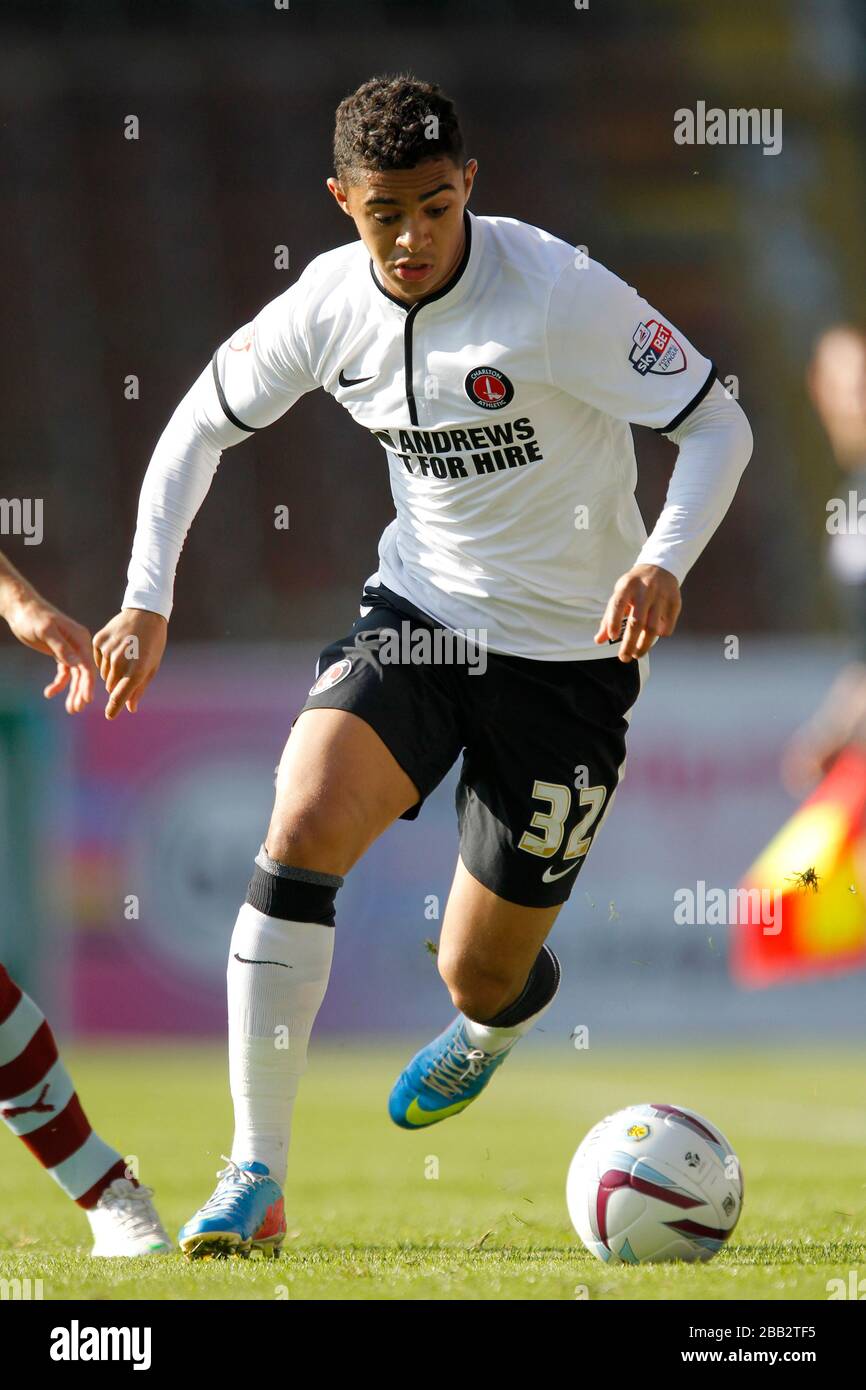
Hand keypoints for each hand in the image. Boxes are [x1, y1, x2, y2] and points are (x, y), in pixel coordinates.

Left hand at [5, 594, 96, 713]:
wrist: (21, 609)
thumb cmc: (33, 617)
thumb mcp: (46, 631)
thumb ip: (61, 647)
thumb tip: (76, 664)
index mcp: (80, 638)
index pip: (87, 664)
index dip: (88, 683)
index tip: (87, 699)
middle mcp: (79, 645)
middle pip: (83, 673)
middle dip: (80, 692)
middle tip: (76, 709)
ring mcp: (70, 650)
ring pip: (75, 676)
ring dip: (72, 692)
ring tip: (70, 709)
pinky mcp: (61, 653)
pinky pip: (63, 673)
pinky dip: (58, 684)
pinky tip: (49, 693)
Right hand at [92, 608, 167, 719]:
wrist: (145, 613)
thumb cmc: (153, 642)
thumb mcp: (152, 666)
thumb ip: (139, 688)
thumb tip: (130, 708)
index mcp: (136, 670)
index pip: (119, 696)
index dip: (114, 708)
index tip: (110, 715)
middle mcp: (120, 661)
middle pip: (111, 685)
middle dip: (118, 683)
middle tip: (129, 667)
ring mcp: (107, 651)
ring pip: (104, 673)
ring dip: (112, 670)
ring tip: (126, 654)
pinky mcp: (98, 641)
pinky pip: (98, 659)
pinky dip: (105, 658)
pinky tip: (117, 646)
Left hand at [594, 563, 681, 661]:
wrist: (659, 567)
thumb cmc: (634, 586)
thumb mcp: (619, 595)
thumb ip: (609, 618)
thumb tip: (599, 640)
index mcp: (627, 586)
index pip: (618, 605)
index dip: (614, 622)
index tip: (612, 637)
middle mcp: (645, 590)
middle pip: (637, 622)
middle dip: (629, 643)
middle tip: (624, 657)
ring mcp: (661, 596)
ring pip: (653, 628)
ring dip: (644, 645)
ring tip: (637, 654)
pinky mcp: (674, 602)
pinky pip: (667, 626)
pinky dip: (660, 635)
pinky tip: (654, 637)